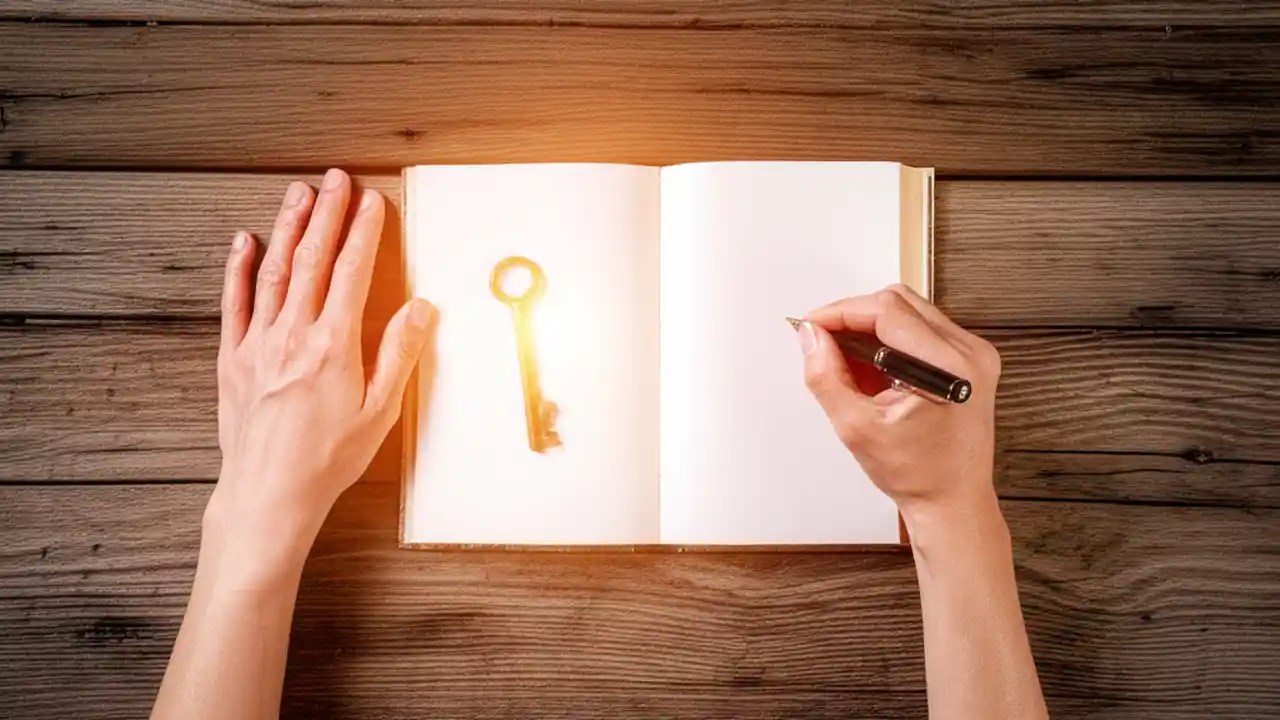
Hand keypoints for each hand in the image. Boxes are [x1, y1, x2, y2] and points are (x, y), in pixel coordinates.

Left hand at [208, 168, 435, 561]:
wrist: (270, 494)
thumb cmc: (327, 460)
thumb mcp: (380, 412)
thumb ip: (400, 355)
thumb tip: (421, 309)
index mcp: (335, 346)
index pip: (352, 273)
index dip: (363, 232)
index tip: (372, 202)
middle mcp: (293, 335)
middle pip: (313, 259)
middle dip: (327, 214)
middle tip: (337, 179)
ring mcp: (259, 344)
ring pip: (274, 272)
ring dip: (288, 228)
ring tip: (298, 194)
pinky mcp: (234, 359)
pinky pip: (234, 303)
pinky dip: (239, 269)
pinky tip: (244, 242)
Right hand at [797, 284, 1000, 524]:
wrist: (952, 500)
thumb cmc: (918, 475)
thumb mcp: (857, 428)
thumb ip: (826, 377)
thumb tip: (811, 336)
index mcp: (950, 367)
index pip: (886, 311)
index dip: (841, 312)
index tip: (812, 325)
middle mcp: (970, 353)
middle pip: (898, 302)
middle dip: (853, 317)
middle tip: (823, 340)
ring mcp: (974, 354)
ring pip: (909, 311)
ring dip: (870, 327)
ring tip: (847, 361)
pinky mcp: (969, 360)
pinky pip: (921, 329)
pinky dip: (889, 339)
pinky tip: (872, 369)